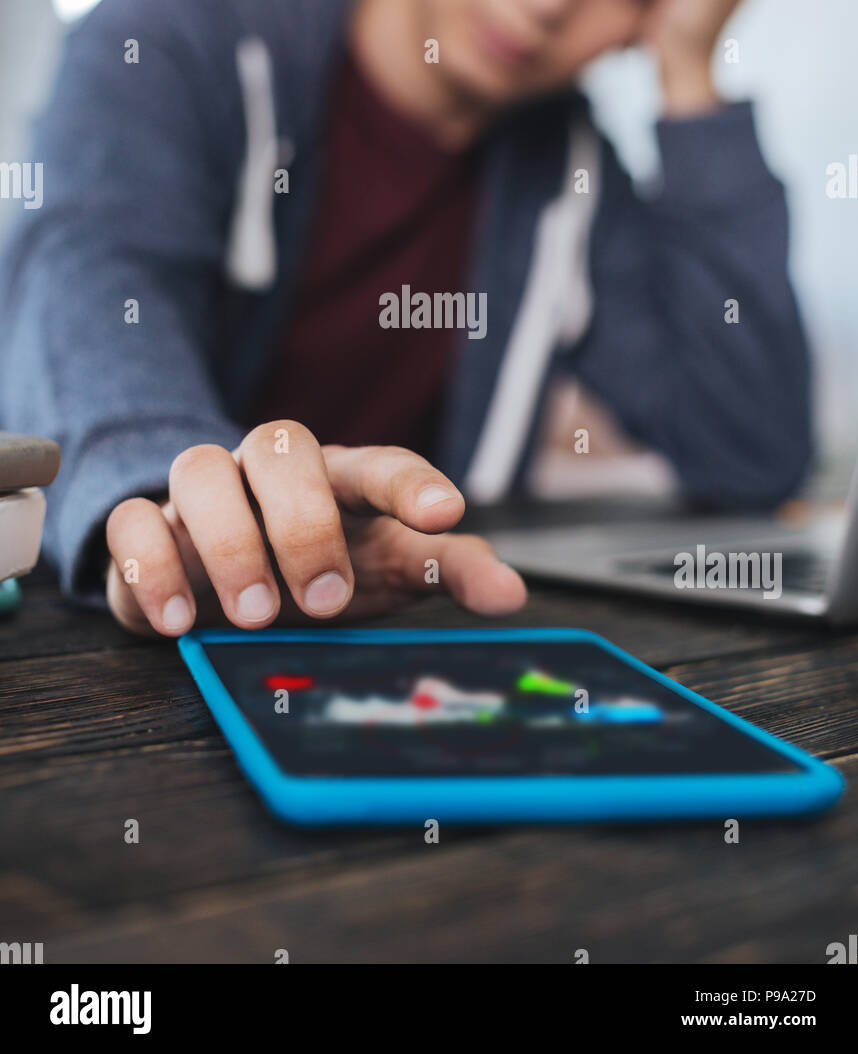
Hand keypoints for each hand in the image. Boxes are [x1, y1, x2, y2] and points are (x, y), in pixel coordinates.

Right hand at [105, 423, 526, 635]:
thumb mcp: (387, 569)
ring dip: (228, 541)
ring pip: (199, 469)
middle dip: (305, 522)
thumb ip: (446, 572)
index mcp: (338, 477)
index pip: (377, 462)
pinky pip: (132, 522)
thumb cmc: (320, 565)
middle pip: (281, 449)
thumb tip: (512, 593)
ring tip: (255, 614)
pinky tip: (177, 621)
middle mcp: (267, 473)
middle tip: (326, 598)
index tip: (446, 515)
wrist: (221, 580)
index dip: (411, 483)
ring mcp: (203, 496)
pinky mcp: (145, 529)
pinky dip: (150, 565)